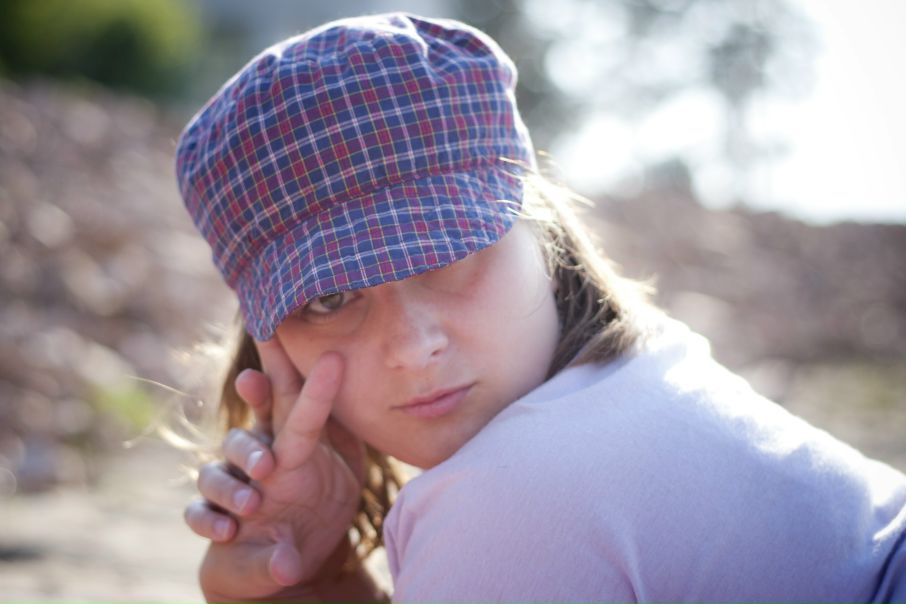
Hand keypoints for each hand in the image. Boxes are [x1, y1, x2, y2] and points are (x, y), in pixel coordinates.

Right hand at [184, 341, 365, 601]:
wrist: (282, 563)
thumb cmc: (317, 512)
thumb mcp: (344, 487)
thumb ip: (343, 469)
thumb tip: (336, 479)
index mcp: (294, 446)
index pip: (289, 402)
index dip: (281, 368)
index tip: (273, 333)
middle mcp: (259, 461)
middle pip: (246, 431)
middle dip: (248, 415)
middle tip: (267, 424)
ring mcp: (232, 490)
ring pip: (215, 473)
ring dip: (230, 485)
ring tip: (253, 504)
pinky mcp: (213, 519)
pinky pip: (197, 512)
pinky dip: (208, 520)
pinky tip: (227, 532)